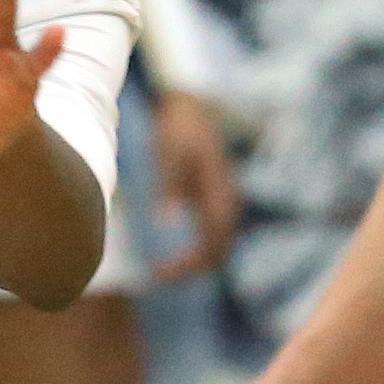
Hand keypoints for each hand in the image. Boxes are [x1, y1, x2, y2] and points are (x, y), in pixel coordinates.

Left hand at [150, 90, 239, 283]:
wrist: (190, 105)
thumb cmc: (178, 127)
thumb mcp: (168, 153)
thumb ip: (169, 185)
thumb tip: (164, 220)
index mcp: (218, 194)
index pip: (212, 245)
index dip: (189, 266)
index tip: (160, 274)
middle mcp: (225, 202)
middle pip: (218, 251)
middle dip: (191, 270)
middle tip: (158, 278)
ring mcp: (221, 201)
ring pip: (217, 244)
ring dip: (194, 262)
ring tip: (163, 271)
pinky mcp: (212, 198)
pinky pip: (211, 233)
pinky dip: (196, 249)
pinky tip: (171, 253)